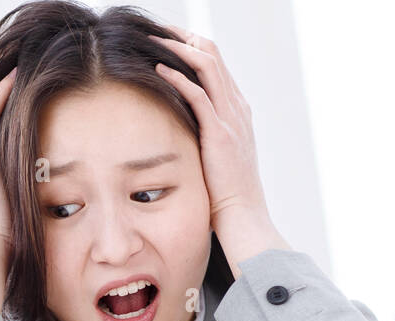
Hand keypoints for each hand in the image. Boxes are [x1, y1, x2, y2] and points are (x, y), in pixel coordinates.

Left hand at [149, 27, 289, 269]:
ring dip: (178, 48)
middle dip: (184, 37)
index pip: (216, 64)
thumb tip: (178, 131)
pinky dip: (177, 77)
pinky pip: (198, 95)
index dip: (192, 47)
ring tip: (153, 40)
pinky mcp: (220, 133)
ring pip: (208, 65)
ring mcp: (231, 118)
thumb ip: (203, 136)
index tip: (167, 41)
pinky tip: (158, 69)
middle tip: (156, 31)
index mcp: (237, 110)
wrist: (242, 215)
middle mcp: (237, 107)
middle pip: (213, 54)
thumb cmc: (224, 193)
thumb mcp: (215, 156)